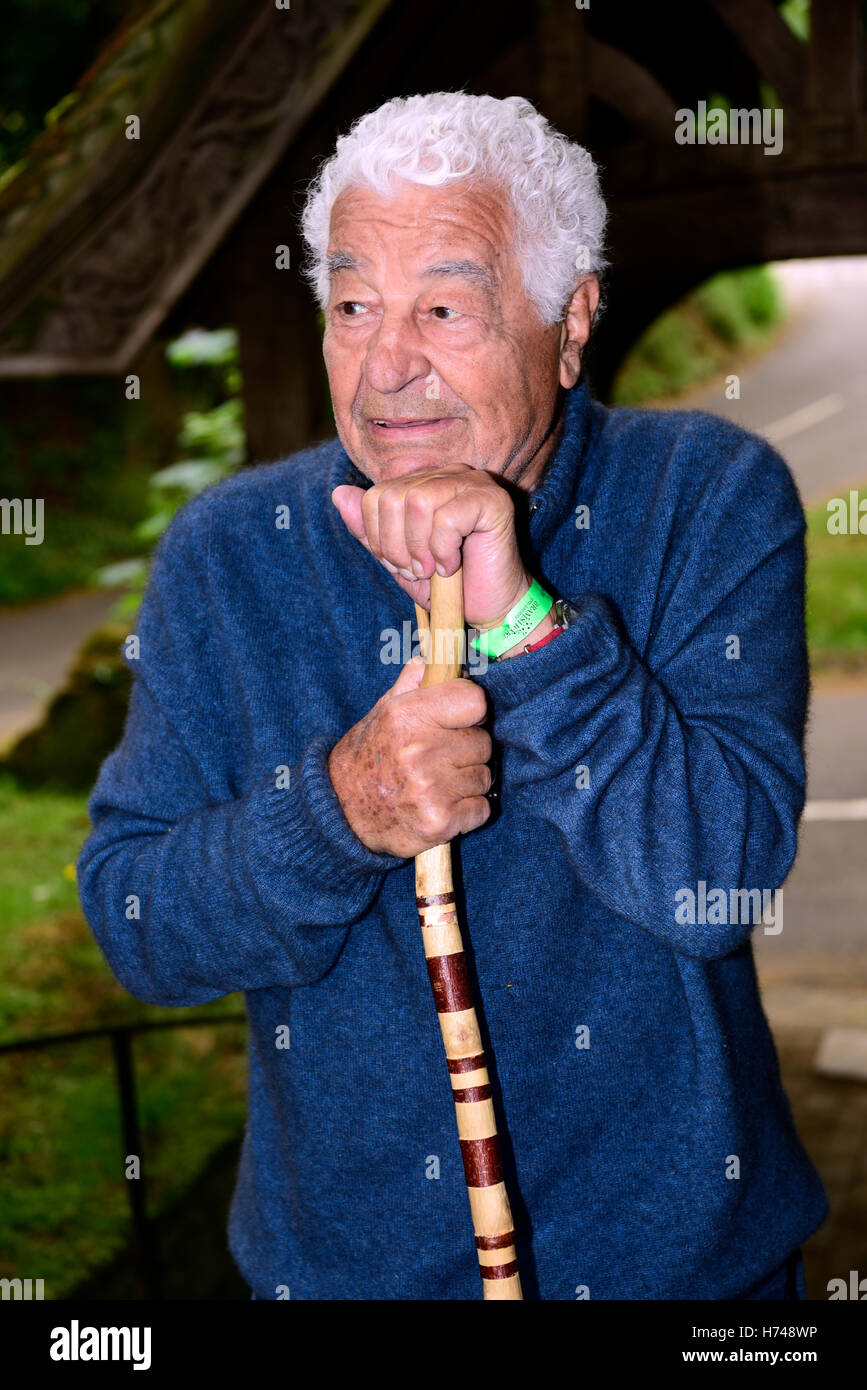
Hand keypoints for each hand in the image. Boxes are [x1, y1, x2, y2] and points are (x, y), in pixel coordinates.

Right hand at [328, 656, 492, 857]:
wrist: (340, 812)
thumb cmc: (368, 756)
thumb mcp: (383, 711)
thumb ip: (413, 682)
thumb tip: (440, 657)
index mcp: (407, 715)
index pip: (475, 701)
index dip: (471, 710)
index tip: (459, 719)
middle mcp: (419, 750)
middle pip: (483, 742)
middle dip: (466, 749)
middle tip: (439, 757)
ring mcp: (430, 789)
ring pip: (483, 776)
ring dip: (466, 780)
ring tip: (437, 782)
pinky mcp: (440, 822)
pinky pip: (482, 808)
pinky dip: (468, 809)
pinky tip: (442, 804)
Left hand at [331, 465, 530, 629]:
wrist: (491, 608)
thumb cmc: (448, 585)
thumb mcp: (399, 560)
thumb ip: (369, 530)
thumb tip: (339, 493)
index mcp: (423, 483)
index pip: (375, 496)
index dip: (377, 537)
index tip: (400, 564)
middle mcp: (447, 474)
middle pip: (392, 497)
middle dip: (396, 546)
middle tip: (417, 570)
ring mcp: (472, 482)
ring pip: (417, 501)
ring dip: (419, 548)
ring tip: (434, 569)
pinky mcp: (493, 500)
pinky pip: (447, 517)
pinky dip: (444, 551)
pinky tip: (454, 566)